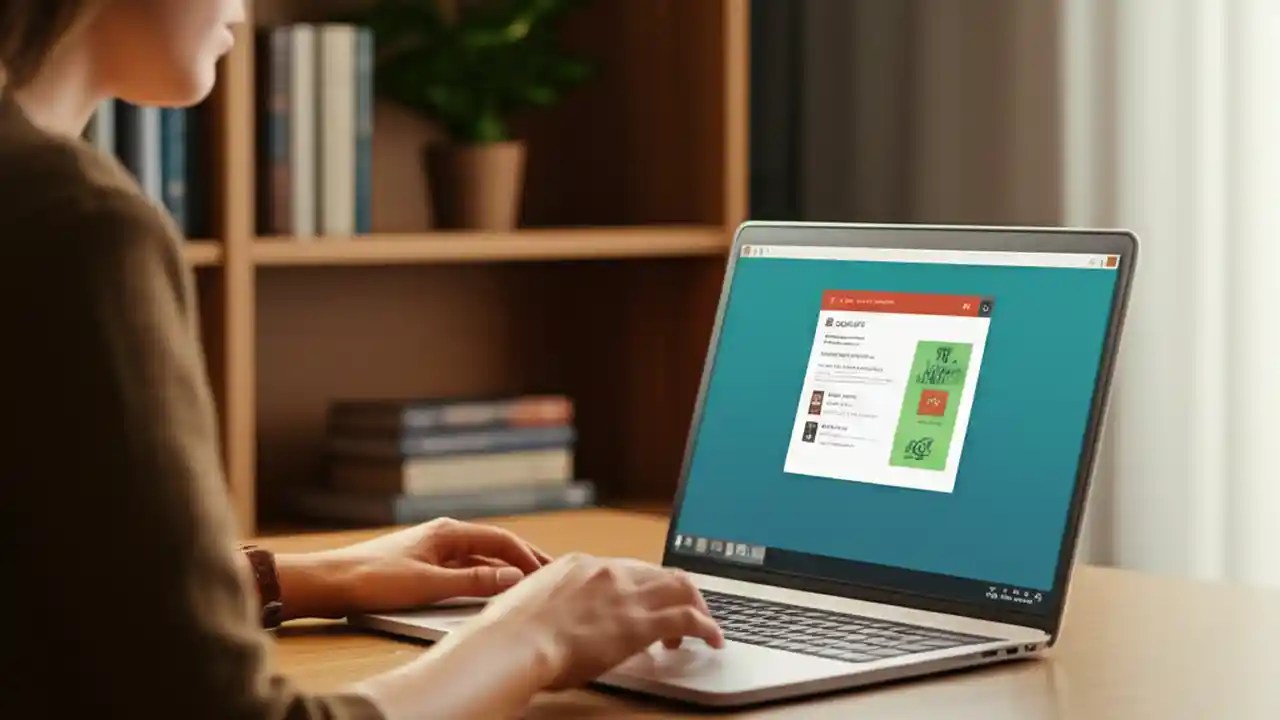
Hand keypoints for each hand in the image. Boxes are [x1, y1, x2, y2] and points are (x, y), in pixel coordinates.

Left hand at [275, 518, 551, 619]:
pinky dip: (482, 577)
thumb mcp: (429, 584)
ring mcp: (432, 550)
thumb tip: (513, 577)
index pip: (500, 538)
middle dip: (521, 559)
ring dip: (503, 569)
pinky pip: (463, 569)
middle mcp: (442, 536)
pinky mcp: (421, 565)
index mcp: (447, 532)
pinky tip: (490, 591)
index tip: (549, 570)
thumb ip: (473, 581)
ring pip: (478, 558)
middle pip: (492, 546)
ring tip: (526, 585)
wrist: (330, 583)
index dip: (527, 555)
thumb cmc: (374, 579)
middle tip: (549, 575)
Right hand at [451, 553, 724, 690]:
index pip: (626, 569)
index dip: (642, 588)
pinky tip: (712, 640)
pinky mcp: (641, 622)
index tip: (644, 603)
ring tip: (703, 628)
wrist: (514, 644)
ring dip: (697, 606)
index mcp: (579, 564)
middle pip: (658, 572)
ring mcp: (626, 594)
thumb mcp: (529, 603)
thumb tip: (550, 614)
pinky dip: (707, 627)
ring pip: (682, 587)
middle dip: (676, 592)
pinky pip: (689, 618)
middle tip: (682, 614)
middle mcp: (608, 572)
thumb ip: (550, 602)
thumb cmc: (510, 633)